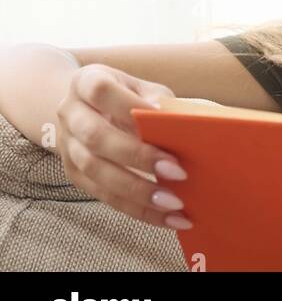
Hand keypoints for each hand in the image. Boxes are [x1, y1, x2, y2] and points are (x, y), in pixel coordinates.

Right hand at [56, 63, 191, 229]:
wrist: (88, 109)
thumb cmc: (128, 97)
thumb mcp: (143, 89)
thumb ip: (160, 103)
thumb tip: (194, 123)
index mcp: (87, 83)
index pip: (101, 90)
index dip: (128, 105)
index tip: (158, 116)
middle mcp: (70, 114)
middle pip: (96, 137)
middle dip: (138, 156)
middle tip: (178, 171)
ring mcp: (68, 146)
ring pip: (96, 172)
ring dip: (138, 191)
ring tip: (174, 203)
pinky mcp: (74, 175)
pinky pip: (104, 196)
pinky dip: (137, 209)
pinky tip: (167, 217)